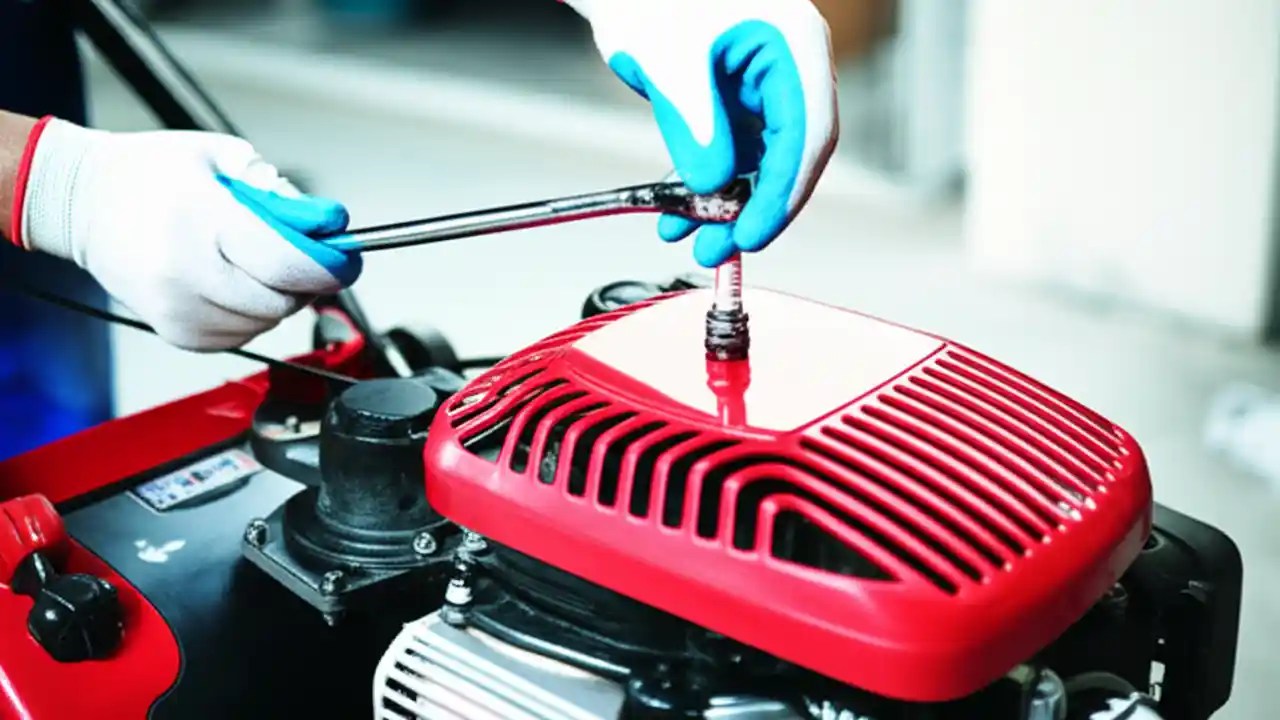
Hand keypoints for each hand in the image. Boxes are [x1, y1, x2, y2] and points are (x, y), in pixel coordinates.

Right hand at [13, 119, 359, 350]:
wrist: (81, 202)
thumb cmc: (146, 174)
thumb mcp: (218, 155)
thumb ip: (276, 188)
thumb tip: (321, 221)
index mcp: (202, 221)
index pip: (287, 264)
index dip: (328, 265)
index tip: (344, 258)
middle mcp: (187, 273)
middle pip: (282, 300)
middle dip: (304, 280)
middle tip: (301, 255)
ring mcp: (178, 309)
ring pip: (265, 323)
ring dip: (277, 298)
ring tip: (254, 262)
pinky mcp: (176, 332)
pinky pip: (241, 336)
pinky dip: (251, 315)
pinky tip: (234, 284)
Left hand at [566, 0, 838, 266]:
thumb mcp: (669, 60)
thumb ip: (694, 124)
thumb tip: (712, 184)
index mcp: (795, 44)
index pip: (809, 132)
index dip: (784, 192)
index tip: (753, 233)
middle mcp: (792, 67)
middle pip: (793, 154)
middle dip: (755, 208)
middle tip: (718, 249)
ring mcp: (767, 86)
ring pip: (762, 162)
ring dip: (727, 205)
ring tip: (692, 240)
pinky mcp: (739, 102)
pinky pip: (735, 154)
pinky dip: (709, 185)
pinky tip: (679, 213)